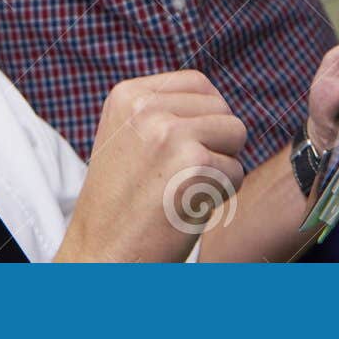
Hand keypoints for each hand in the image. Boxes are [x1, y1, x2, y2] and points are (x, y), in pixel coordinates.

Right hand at [56, 70, 247, 261]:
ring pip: (235, 133)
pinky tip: (186, 207)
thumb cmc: (121, 203)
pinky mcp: (194, 164)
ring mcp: (169, 133)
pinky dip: (221, 195)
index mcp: (128, 94)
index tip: (182, 150)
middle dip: (216, 142)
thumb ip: (163, 110)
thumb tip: (216, 100)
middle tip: (182, 175)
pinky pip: (236, 172)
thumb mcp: (127, 137)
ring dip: (221, 166)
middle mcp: (146, 106)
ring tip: (184, 188)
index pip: (198, 83)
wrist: (103, 254)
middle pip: (221, 107)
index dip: (205, 117)